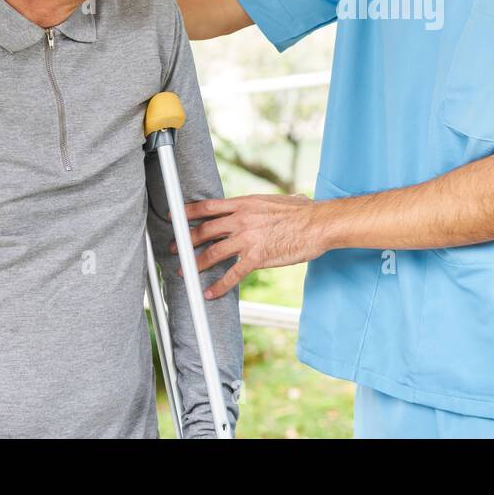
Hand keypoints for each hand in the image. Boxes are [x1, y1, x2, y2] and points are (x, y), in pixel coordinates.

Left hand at [171, 193, 323, 299]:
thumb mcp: (273, 201)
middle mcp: (242, 220)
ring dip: (195, 264)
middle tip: (175, 249)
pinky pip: (233, 274)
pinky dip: (219, 285)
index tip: (174, 217)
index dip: (187, 212)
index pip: (208, 207)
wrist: (319, 224)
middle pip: (204, 231)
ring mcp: (248, 239)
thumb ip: (258, 206)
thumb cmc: (302, 212)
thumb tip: (257, 206)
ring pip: (213, 253)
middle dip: (185, 241)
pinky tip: (210, 293)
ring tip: (184, 272)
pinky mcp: (257, 258)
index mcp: (244, 204)